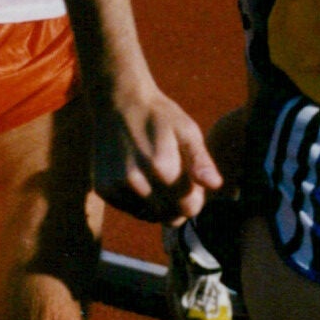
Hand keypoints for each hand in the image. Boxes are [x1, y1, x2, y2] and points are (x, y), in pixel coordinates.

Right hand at [90, 82, 221, 224]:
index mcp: (161, 167)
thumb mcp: (186, 131)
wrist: (118, 102)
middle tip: (176, 177)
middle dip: (178, 204)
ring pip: (149, 216)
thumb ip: (201, 161)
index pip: (188, 208)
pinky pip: (131, 210)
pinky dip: (140, 202)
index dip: (195, 198)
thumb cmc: (159, 116)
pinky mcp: (103, 189)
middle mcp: (136, 181)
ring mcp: (116, 187)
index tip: (192, 180)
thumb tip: (215, 185)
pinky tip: (142, 179)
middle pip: (169, 216)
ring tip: (159, 176)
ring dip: (159, 205)